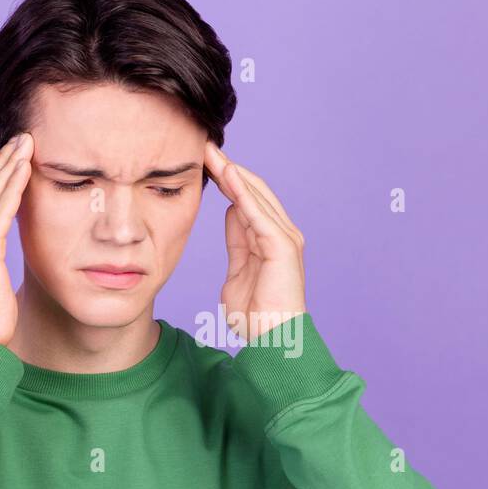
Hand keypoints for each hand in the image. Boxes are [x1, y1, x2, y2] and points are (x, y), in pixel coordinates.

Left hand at [203, 140, 305, 342]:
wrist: (273, 341)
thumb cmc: (256, 316)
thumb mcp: (238, 270)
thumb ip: (238, 241)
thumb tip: (231, 212)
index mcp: (269, 239)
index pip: (246, 199)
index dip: (225, 179)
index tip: (202, 162)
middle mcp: (281, 233)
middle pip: (252, 191)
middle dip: (227, 168)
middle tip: (203, 146)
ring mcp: (285, 238)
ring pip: (256, 196)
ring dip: (233, 172)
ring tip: (211, 152)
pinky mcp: (282, 246)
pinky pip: (259, 213)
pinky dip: (244, 192)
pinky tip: (227, 174)